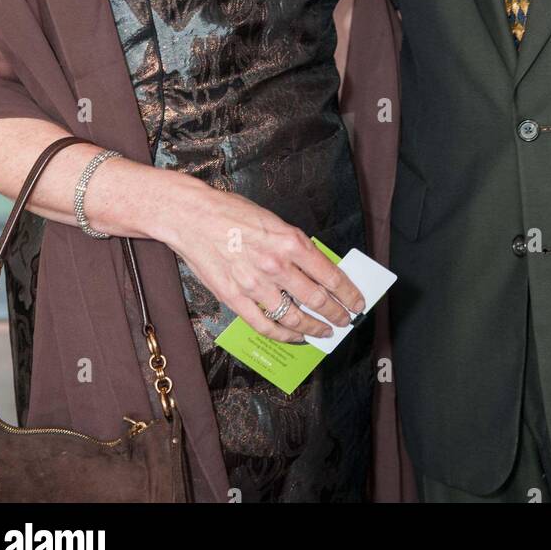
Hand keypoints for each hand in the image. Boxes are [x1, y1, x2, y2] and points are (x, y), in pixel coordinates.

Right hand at [164, 178, 366, 343]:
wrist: (192, 217)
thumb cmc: (232, 213)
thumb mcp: (274, 221)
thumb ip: (295, 246)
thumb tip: (317, 268)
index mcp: (290, 242)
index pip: (330, 276)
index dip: (348, 293)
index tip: (358, 302)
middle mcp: (276, 265)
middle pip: (317, 300)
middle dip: (337, 314)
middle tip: (346, 321)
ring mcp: (255, 285)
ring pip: (294, 317)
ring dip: (314, 328)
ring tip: (324, 332)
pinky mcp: (235, 299)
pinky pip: (266, 326)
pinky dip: (285, 335)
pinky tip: (295, 336)